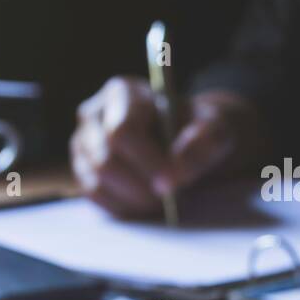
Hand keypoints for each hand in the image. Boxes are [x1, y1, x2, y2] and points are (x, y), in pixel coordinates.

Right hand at [70, 77, 261, 217]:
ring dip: (133, 199)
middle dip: (141, 187)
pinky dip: (122, 207)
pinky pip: (93, 197)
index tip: (172, 182)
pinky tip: (147, 205)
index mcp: (123, 92)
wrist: (190, 144)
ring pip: (96, 182)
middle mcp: (94, 114)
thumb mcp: (216, 129)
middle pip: (106, 160)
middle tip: (171, 197)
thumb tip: (177, 172)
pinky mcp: (83, 171)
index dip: (146, 161)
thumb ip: (204, 142)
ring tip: (164, 200)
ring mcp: (83, 145)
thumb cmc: (201, 130)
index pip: (122, 131)